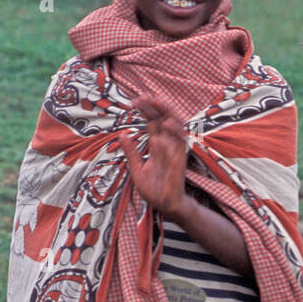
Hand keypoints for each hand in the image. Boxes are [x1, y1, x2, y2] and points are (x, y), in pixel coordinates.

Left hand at [120, 95, 186, 220]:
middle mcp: (166, 145)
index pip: (153, 122)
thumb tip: (122, 134)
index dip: (146, 110)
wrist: (164, 206)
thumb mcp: (136, 168)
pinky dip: (175, 132)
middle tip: (143, 96)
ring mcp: (174, 151)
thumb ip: (131, 152)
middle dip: (155, 106)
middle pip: (163, 119)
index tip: (135, 101)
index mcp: (156, 145)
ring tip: (156, 101)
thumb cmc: (153, 189)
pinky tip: (166, 123)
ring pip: (175, 125)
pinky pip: (180, 143)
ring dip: (166, 112)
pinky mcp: (179, 160)